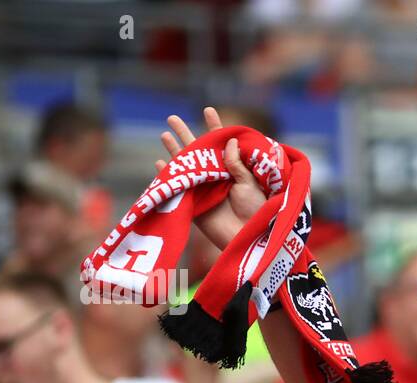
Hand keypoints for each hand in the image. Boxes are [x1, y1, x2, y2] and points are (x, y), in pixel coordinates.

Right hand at [156, 107, 266, 249]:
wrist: (250, 238)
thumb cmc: (257, 211)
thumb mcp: (250, 185)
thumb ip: (237, 165)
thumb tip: (228, 141)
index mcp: (234, 169)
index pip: (223, 144)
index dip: (215, 128)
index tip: (208, 110)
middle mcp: (217, 176)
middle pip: (198, 151)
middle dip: (185, 133)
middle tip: (172, 117)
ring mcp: (204, 189)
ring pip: (186, 165)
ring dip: (174, 150)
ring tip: (164, 134)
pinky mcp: (195, 204)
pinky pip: (178, 187)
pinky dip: (168, 176)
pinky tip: (159, 164)